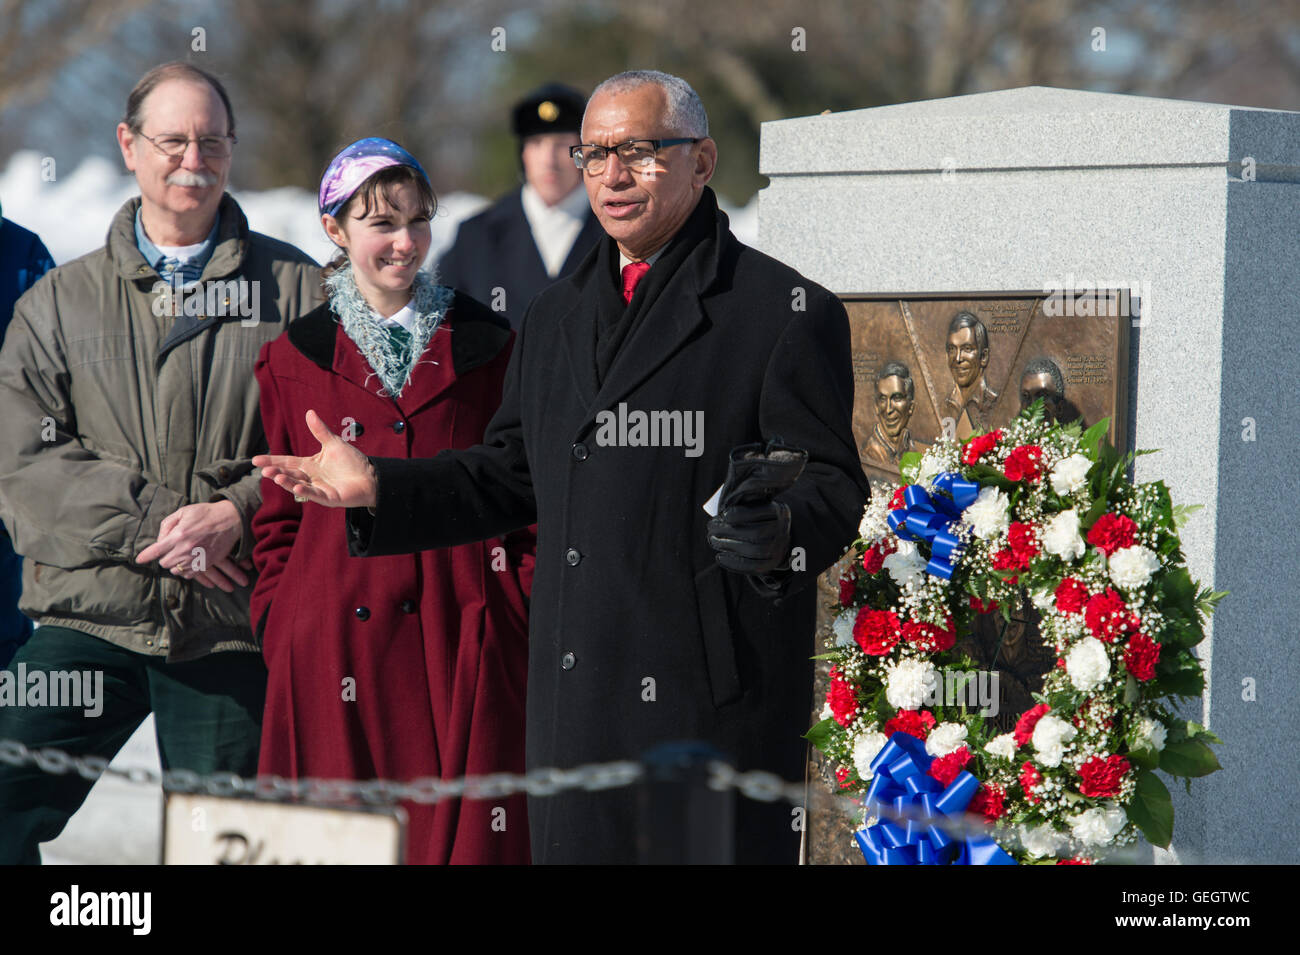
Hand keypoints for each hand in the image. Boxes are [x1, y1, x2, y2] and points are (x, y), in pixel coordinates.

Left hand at [135, 500, 250, 591]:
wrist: (231, 520)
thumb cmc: (206, 514)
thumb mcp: (184, 512)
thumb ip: (168, 524)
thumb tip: (160, 539)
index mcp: (179, 535)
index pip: (156, 550)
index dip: (145, 556)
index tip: (139, 560)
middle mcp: (186, 549)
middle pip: (164, 563)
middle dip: (164, 557)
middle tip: (170, 550)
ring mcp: (196, 558)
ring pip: (176, 570)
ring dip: (175, 564)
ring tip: (180, 555)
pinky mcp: (206, 564)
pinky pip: (189, 575)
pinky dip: (186, 570)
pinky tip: (189, 561)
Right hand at [252, 409, 377, 508]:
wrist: (371, 476)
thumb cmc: (352, 462)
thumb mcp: (333, 443)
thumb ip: (320, 431)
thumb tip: (309, 412)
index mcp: (309, 465)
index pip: (287, 462)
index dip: (272, 460)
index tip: (255, 459)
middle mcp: (311, 478)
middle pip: (289, 474)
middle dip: (276, 472)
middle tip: (263, 470)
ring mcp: (318, 488)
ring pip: (298, 485)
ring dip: (286, 482)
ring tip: (275, 477)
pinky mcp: (328, 498)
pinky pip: (314, 495)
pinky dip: (305, 491)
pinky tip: (296, 487)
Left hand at [706, 501, 791, 574]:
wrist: (776, 536)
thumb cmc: (757, 517)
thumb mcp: (754, 506)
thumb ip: (742, 506)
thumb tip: (721, 516)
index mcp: (779, 511)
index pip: (761, 512)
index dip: (741, 514)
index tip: (724, 515)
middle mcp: (782, 530)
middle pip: (756, 533)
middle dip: (730, 531)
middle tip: (711, 528)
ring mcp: (779, 549)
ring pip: (755, 550)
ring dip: (730, 546)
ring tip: (713, 540)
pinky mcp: (771, 564)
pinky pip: (753, 567)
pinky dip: (734, 564)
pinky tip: (720, 557)